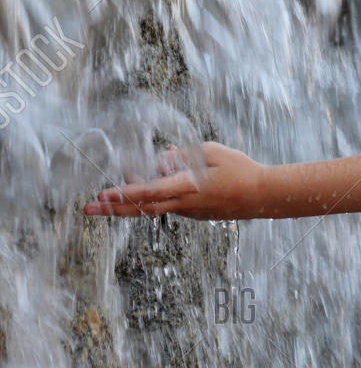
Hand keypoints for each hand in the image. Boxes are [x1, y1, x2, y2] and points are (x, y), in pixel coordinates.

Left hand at [84, 142, 263, 219]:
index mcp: (188, 187)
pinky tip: (159, 178)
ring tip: (114, 192)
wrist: (265, 195)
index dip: (124, 193)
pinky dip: (157, 194)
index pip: (149, 192)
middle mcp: (185, 204)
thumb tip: (158, 160)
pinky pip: (170, 203)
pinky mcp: (196, 213)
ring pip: (154, 206)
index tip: (102, 194)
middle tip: (88, 208)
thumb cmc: (241, 170)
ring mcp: (190, 211)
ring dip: (133, 200)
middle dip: (112, 208)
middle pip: (142, 208)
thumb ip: (181, 157)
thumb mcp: (210, 153)